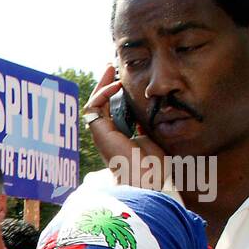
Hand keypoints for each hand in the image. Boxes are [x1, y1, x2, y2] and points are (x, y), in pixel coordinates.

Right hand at [85, 64, 170, 189]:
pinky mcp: (99, 132)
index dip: (115, 95)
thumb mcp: (153, 140)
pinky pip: (94, 108)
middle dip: (105, 85)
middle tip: (111, 69)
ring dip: (101, 86)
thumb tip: (149, 116)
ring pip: (94, 105)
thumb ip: (147, 128)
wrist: (146, 179)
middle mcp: (107, 135)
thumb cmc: (153, 167)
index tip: (123, 81)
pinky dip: (103, 94)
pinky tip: (115, 86)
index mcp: (119, 138)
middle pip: (100, 105)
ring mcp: (102, 134)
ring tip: (110, 70)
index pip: (112, 111)